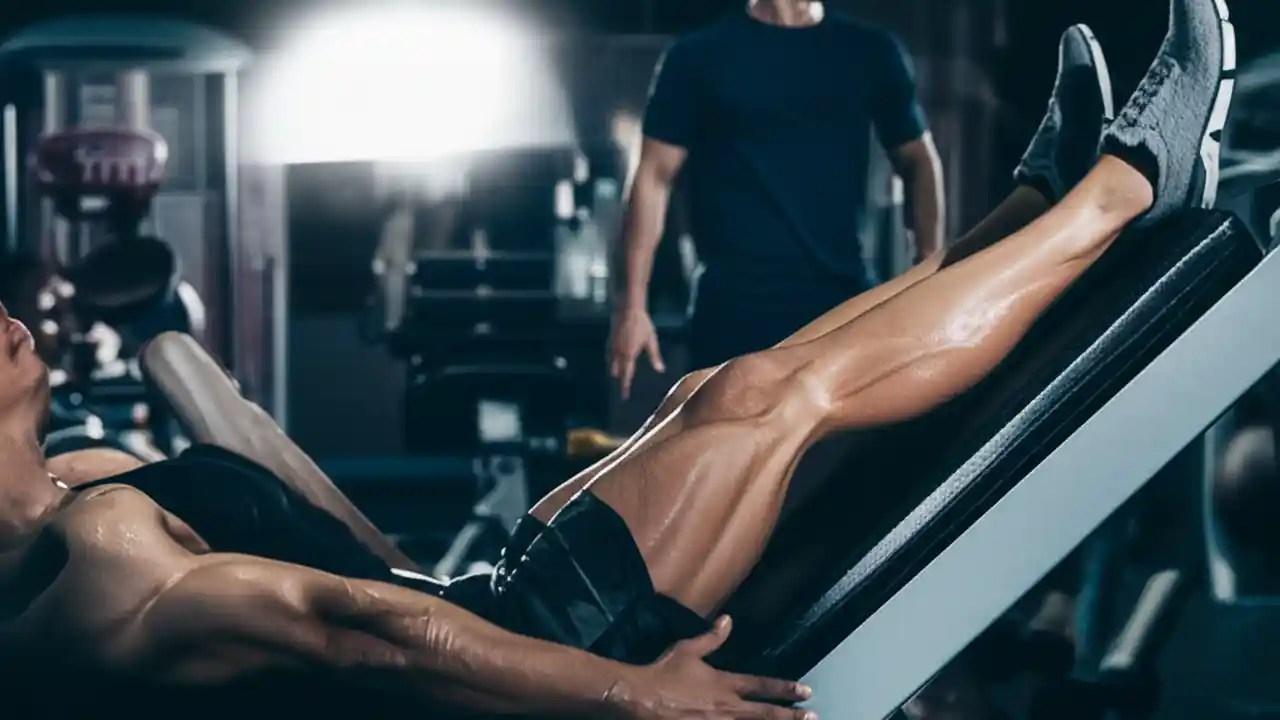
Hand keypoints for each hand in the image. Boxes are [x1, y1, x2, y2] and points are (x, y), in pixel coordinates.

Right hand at [606, 616, 815, 719]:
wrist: (640, 697)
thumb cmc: (664, 672)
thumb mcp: (687, 650)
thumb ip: (711, 637)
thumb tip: (728, 620)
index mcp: (724, 684)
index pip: (761, 686)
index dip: (785, 689)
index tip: (805, 691)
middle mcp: (727, 707)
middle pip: (765, 714)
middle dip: (790, 716)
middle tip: (812, 717)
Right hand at [609, 307, 665, 399]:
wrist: (628, 310)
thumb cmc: (642, 324)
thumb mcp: (651, 341)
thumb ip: (655, 356)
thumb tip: (661, 370)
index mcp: (629, 355)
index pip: (626, 375)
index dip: (625, 386)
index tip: (624, 396)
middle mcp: (618, 353)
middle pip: (617, 371)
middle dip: (620, 377)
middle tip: (624, 385)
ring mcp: (612, 346)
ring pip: (611, 363)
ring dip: (615, 369)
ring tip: (618, 374)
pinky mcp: (610, 339)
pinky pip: (610, 354)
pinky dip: (612, 359)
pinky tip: (615, 358)